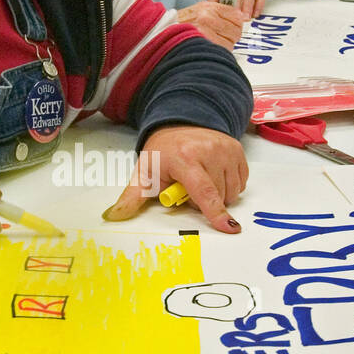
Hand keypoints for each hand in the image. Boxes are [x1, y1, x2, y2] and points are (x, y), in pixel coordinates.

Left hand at [103, 125, 247, 234]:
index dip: (215, 212)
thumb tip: (112, 216)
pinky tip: (214, 175)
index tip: (229, 228)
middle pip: (218, 195)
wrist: (177, 125)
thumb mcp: (144, 174)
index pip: (203, 190)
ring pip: (232, 191)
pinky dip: (229, 185)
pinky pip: (241, 182)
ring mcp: (225, 148)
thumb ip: (131, 198)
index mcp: (184, 158)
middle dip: (203, 201)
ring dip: (218, 194)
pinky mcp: (237, 148)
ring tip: (201, 180)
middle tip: (188, 187)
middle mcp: (208, 150)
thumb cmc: (161, 154)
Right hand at [176, 1, 244, 48]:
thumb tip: (243, 17)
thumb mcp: (199, 10)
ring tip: (216, 43)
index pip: (235, 14)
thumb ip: (220, 11)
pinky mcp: (204, 45)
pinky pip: (222, 50)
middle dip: (233, 35)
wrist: (163, 34)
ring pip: (230, 41)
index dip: (238, 22)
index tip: (236, 26)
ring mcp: (205, 32)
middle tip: (227, 37)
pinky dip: (220, 51)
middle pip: (236, 29)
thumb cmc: (181, 24)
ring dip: (227, 44)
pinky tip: (212, 49)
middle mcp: (207, 18)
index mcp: (207, 7)